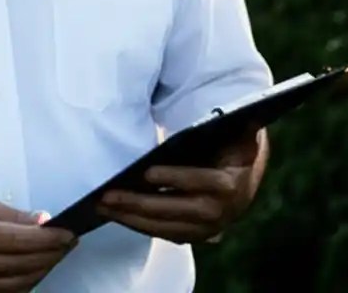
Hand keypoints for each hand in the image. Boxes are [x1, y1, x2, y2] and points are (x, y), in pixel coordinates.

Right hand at [0, 195, 76, 292]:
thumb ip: (12, 216)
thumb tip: (44, 221)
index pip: (22, 241)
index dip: (50, 239)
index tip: (69, 234)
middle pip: (26, 264)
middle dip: (53, 254)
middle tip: (68, 243)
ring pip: (22, 283)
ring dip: (44, 269)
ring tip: (55, 255)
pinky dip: (27, 282)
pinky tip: (36, 270)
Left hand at [95, 126, 266, 244]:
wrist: (244, 174)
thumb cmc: (230, 147)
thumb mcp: (236, 133)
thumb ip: (235, 124)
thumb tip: (240, 112)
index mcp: (233, 183)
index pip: (206, 183)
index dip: (177, 178)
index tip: (147, 172)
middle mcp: (224, 212)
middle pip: (178, 212)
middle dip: (141, 205)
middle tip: (108, 196)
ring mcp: (210, 228)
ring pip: (168, 229)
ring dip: (133, 219)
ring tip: (103, 207)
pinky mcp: (196, 235)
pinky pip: (165, 234)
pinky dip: (139, 225)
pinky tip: (116, 214)